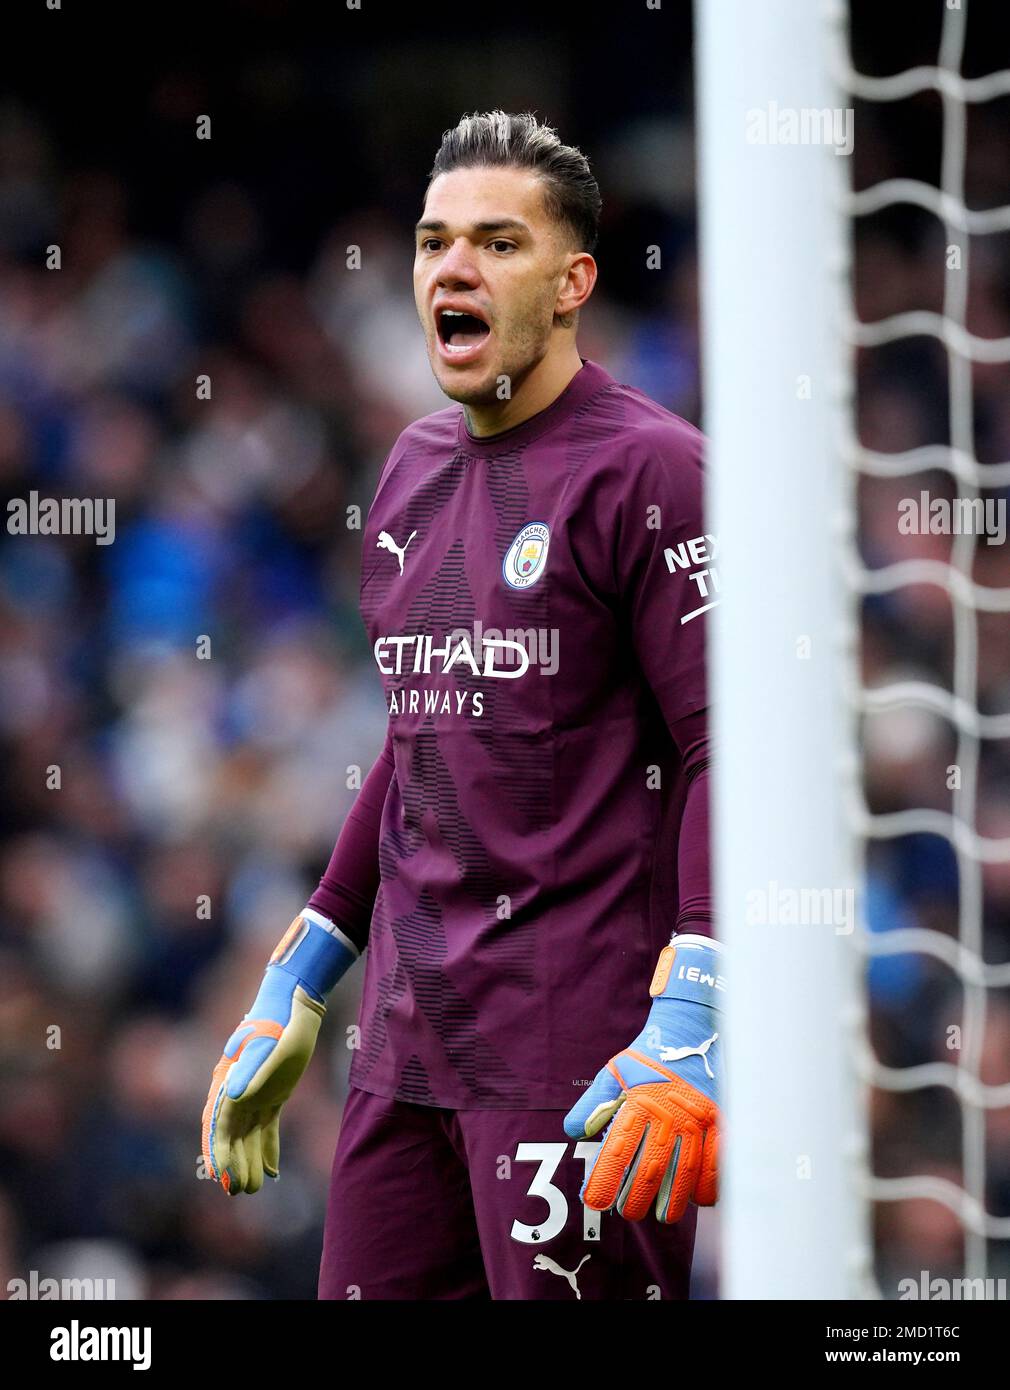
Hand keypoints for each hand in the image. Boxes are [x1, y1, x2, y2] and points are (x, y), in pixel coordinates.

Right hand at [201, 910, 355, 1194]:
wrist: (296, 1002)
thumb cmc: (284, 1022)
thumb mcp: (274, 1045)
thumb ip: (254, 1070)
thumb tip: (234, 1098)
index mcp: (229, 1078)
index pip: (218, 1122)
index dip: (217, 1149)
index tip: (219, 1174)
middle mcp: (236, 1089)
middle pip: (230, 1133)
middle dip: (231, 1163)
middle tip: (238, 1192)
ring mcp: (253, 1092)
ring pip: (247, 1135)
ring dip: (248, 1161)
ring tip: (252, 1190)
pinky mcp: (272, 1094)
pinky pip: (265, 1127)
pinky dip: (267, 1149)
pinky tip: (272, 1171)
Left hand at [563, 934, 722, 1222]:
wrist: (692, 1028)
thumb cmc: (650, 1054)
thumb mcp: (615, 1071)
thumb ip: (594, 1103)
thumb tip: (573, 1131)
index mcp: (640, 1102)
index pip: (618, 1150)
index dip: (604, 1179)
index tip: (594, 1200)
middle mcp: (669, 1115)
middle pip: (650, 1170)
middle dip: (636, 1198)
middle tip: (627, 1212)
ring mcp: (698, 1120)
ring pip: (684, 1173)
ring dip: (672, 1200)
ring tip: (662, 1216)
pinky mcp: (720, 1122)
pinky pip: (716, 1162)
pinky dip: (708, 1185)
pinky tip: (699, 1199)